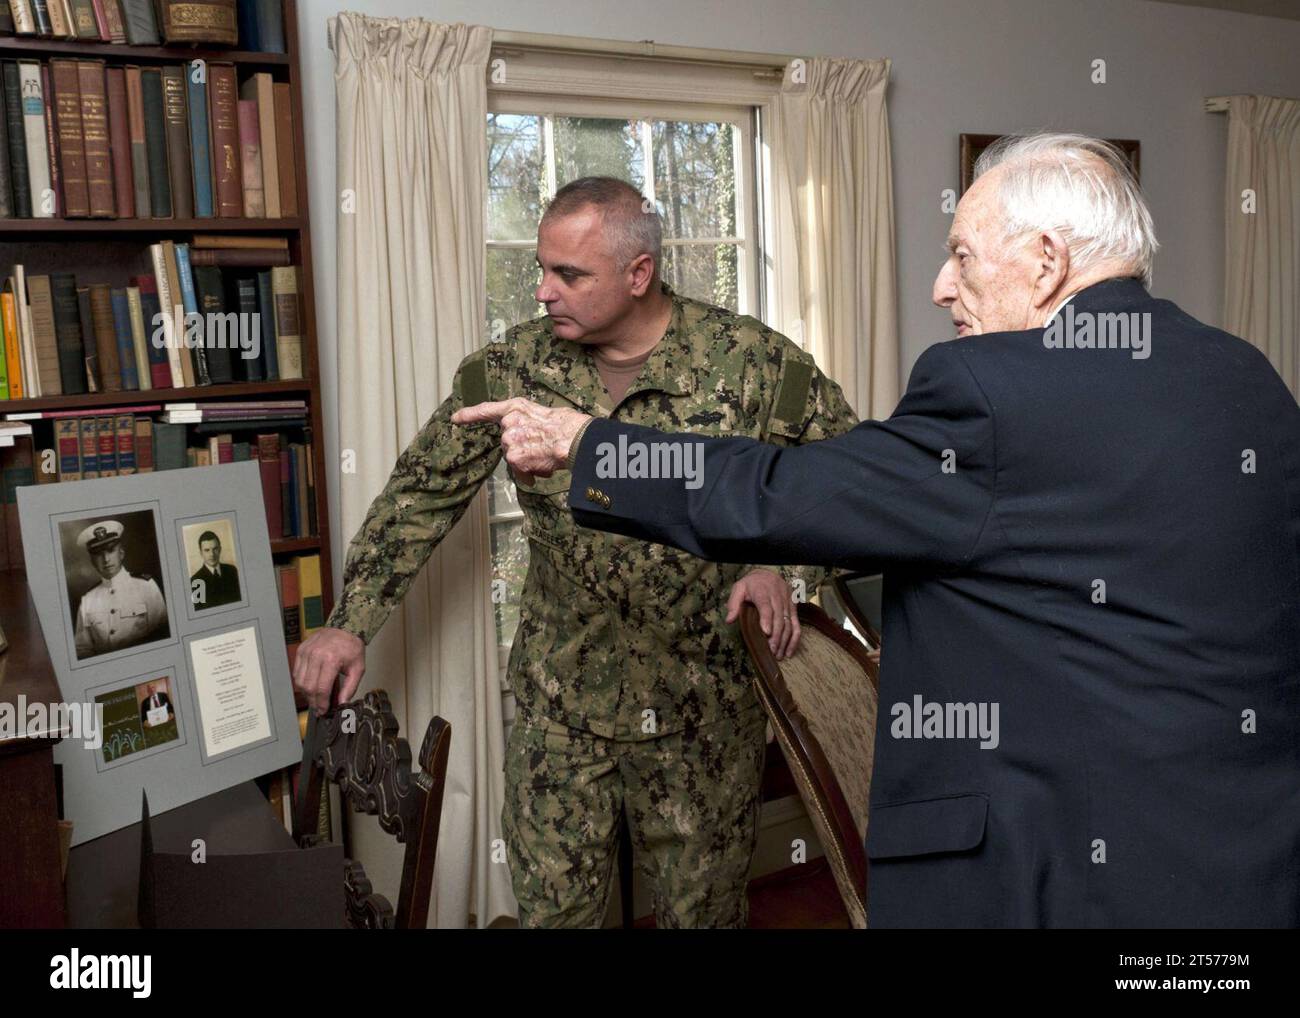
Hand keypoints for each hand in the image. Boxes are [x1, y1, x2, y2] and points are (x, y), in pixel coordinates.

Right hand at [293, 626, 365, 715]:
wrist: (345, 627)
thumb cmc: (352, 647)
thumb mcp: (358, 668)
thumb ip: (350, 688)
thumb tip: (342, 704)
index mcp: (331, 660)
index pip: (321, 688)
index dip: (321, 703)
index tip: (323, 710)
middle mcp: (316, 655)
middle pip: (308, 686)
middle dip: (313, 701)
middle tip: (318, 708)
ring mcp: (306, 652)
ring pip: (299, 681)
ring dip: (306, 693)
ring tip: (314, 698)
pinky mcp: (301, 651)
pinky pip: (296, 672)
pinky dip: (301, 682)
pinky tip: (310, 685)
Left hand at [452, 398, 590, 486]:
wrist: (573, 439)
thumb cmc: (567, 426)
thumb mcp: (544, 413)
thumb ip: (528, 422)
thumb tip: (530, 436)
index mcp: (516, 408)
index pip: (487, 410)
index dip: (470, 415)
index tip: (455, 419)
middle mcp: (508, 423)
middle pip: (507, 442)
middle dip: (522, 449)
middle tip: (541, 449)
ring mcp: (509, 441)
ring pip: (514, 458)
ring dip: (528, 462)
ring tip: (546, 458)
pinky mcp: (514, 458)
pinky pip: (520, 472)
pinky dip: (531, 474)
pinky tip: (544, 468)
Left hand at [727, 570, 800, 659]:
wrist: (768, 573)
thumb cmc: (751, 584)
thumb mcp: (739, 588)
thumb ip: (733, 604)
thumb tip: (729, 620)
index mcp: (762, 591)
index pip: (766, 606)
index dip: (767, 619)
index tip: (766, 632)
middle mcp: (778, 596)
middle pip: (779, 617)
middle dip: (776, 636)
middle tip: (771, 651)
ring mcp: (787, 602)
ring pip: (789, 623)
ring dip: (785, 640)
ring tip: (778, 655)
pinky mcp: (794, 607)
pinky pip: (797, 624)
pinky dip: (795, 639)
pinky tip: (789, 651)